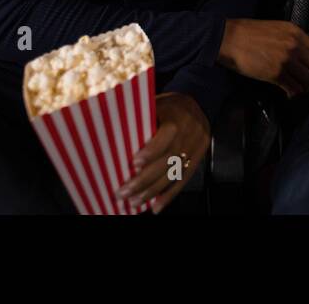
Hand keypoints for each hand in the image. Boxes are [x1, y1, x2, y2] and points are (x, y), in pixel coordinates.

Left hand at [116, 92, 209, 213]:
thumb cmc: (169, 104)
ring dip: (153, 191)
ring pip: (173, 174)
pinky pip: (183, 180)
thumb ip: (140, 117)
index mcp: (178, 117)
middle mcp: (189, 134)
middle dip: (144, 180)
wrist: (199, 102)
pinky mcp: (197, 159)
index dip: (152, 151)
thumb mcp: (157, 102)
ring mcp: (195, 149)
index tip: (134, 163)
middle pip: (168, 161)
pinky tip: (156, 207)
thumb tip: (110, 129)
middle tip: (124, 192)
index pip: (167, 135)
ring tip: (135, 202)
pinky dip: (169, 195)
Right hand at [217, 19, 308, 96]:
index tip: (307, 70)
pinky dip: (293, 93)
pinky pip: (294, 88)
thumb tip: (300, 55)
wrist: (230, 39)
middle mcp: (294, 45)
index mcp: (295, 32)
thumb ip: (290, 39)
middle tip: (305, 83)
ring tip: (296, 90)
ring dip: (303, 88)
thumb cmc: (249, 33)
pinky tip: (288, 94)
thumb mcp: (276, 29)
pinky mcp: (276, 74)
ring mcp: (286, 60)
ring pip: (307, 80)